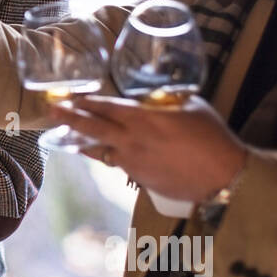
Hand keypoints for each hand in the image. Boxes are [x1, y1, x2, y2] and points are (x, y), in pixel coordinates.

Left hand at [52, 94, 247, 203]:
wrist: (223, 176)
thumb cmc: (211, 136)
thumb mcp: (189, 106)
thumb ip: (165, 102)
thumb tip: (152, 98)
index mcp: (143, 119)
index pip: (106, 107)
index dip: (87, 101)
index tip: (71, 96)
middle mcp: (132, 141)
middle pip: (93, 128)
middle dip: (70, 118)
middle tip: (52, 111)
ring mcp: (133, 163)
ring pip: (102, 151)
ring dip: (85, 143)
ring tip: (71, 137)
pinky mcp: (140, 181)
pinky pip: (120, 165)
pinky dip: (112, 158)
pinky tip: (109, 154)